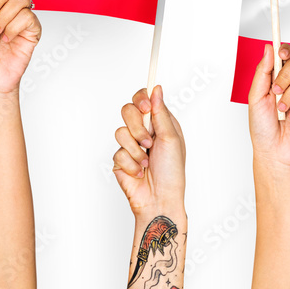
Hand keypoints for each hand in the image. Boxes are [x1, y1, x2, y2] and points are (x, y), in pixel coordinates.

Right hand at [112, 86, 185, 216]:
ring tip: (146, 162)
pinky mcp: (120, 159)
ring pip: (120, 132)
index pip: (144, 99)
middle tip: (148, 141)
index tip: (145, 108)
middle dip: (137, 128)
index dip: (141, 99)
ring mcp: (130, 145)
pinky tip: (140, 172)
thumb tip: (156, 89)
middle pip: (127, 111)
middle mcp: (144, 131)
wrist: (159, 200)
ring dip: (136, 150)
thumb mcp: (171, 139)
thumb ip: (160, 113)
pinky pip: (118, 152)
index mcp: (159, 123)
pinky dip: (132, 164)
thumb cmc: (171, 172)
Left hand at [248, 44, 289, 169]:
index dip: (285, 49)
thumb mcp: (255, 96)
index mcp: (277, 77)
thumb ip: (263, 72)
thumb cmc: (262, 126)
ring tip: (281, 109)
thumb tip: (268, 48)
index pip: (286, 55)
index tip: (281, 53)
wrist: (272, 150)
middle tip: (276, 90)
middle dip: (286, 74)